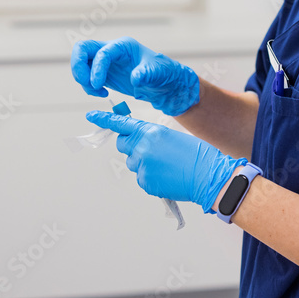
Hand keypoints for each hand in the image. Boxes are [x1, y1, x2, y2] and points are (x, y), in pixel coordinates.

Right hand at [71, 37, 199, 115]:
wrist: (163, 84)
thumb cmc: (163, 74)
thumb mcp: (158, 73)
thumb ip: (147, 73)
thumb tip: (136, 77)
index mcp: (123, 46)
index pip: (102, 52)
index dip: (97, 67)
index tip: (98, 84)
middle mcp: (111, 50)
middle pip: (82, 49)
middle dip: (78, 66)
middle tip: (87, 84)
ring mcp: (105, 62)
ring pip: (81, 63)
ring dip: (83, 79)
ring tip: (97, 91)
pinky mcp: (103, 73)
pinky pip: (86, 77)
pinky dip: (88, 87)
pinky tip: (102, 94)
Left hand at [85, 110, 245, 210]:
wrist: (207, 175)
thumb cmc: (196, 154)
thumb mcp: (172, 136)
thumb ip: (152, 137)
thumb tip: (141, 144)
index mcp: (150, 131)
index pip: (122, 123)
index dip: (105, 119)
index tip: (91, 115)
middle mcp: (142, 147)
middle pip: (123, 144)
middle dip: (130, 145)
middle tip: (147, 150)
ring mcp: (142, 166)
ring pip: (133, 162)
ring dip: (144, 163)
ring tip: (166, 165)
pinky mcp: (145, 182)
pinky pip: (142, 178)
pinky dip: (151, 177)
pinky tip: (167, 176)